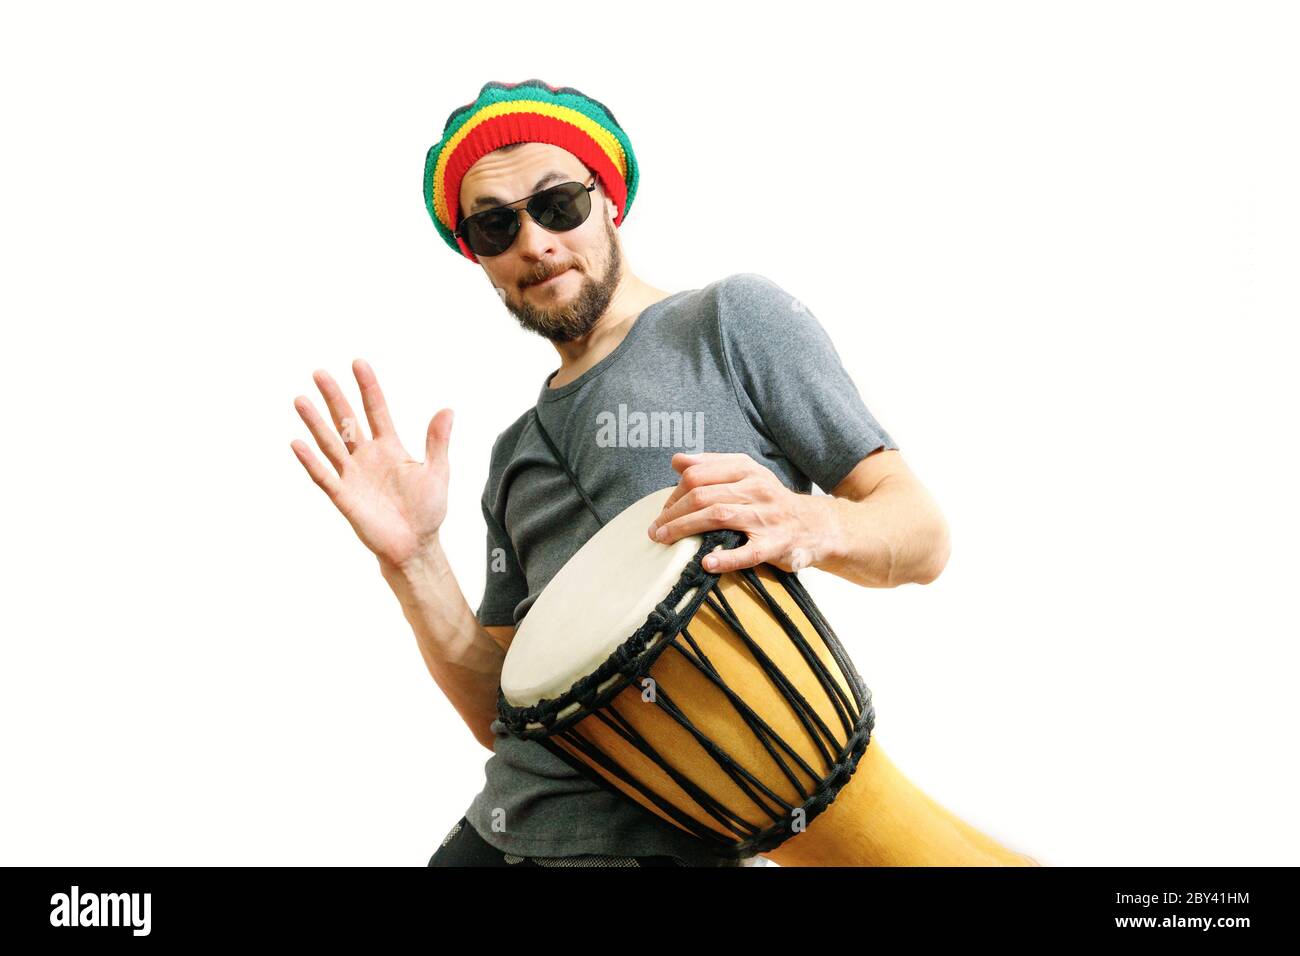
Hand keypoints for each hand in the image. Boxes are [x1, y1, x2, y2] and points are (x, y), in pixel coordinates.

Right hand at [291, 359, 451, 571]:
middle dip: (334, 397)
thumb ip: (437, 441)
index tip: (358, 363)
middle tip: (319, 373)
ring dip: (316, 423)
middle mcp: (367, 457)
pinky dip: (311, 461)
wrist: (416, 545)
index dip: (368, 388)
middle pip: (347, 421)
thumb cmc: (427, 509)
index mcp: (389, 447)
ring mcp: (353, 476)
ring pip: (330, 443)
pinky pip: (325, 476)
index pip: (376, 410)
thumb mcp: (437, 472)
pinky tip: (297, 443)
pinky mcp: (345, 497)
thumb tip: (448, 410)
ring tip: (300, 400)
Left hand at [645, 452, 835, 573]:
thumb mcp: (747, 474)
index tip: (663, 511)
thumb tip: (677, 460)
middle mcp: (756, 489)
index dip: (673, 493)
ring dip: (685, 529)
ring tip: (664, 539)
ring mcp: (766, 517)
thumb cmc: (772, 501)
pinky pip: (747, 552)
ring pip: (718, 516)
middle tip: (655, 530)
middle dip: (672, 513)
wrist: (816, 525)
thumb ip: (711, 466)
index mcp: (746, 470)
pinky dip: (726, 557)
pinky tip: (706, 562)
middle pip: (703, 495)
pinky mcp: (775, 545)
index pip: (698, 475)